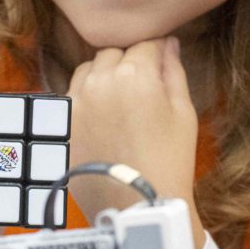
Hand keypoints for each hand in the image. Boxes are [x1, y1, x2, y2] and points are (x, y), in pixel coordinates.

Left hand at [66, 39, 202, 245]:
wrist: (137, 205)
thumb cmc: (170, 160)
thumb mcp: (183, 112)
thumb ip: (174, 71)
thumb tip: (169, 44)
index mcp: (136, 74)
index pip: (146, 43)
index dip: (158, 50)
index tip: (164, 59)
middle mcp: (101, 80)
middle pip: (115, 52)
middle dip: (131, 60)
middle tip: (146, 83)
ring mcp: (79, 100)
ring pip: (90, 68)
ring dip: (106, 73)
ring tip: (123, 96)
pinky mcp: (66, 120)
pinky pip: (75, 91)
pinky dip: (89, 92)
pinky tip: (105, 111)